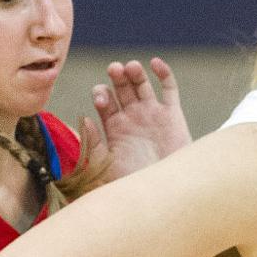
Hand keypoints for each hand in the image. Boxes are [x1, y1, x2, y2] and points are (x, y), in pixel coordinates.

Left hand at [77, 58, 191, 186]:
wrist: (166, 192)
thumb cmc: (135, 184)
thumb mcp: (109, 166)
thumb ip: (95, 144)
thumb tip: (84, 120)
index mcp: (115, 127)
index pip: (104, 100)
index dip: (101, 93)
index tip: (102, 99)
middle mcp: (132, 117)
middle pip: (121, 87)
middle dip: (116, 77)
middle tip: (114, 70)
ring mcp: (152, 114)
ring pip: (142, 84)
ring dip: (135, 72)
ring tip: (131, 68)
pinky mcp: (172, 115)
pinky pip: (169, 88)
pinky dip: (163, 73)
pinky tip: (155, 64)